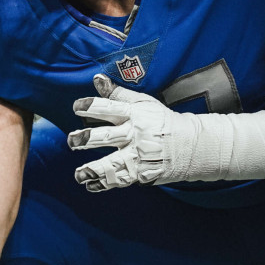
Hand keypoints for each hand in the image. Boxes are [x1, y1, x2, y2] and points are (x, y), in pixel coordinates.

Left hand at [67, 74, 185, 190]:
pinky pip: (121, 179)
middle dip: (87, 140)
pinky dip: (105, 183)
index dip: (92, 107)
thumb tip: (97, 79)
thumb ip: (118, 94)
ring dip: (94, 169)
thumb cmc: (163, 120)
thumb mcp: (144, 103)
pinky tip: (91, 185)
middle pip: (108, 137)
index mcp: (135, 115)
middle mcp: (135, 135)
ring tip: (78, 175)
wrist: (192, 145)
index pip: (110, 108)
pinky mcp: (143, 173)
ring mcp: (139, 156)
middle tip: (71, 141)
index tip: (76, 107)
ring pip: (113, 163)